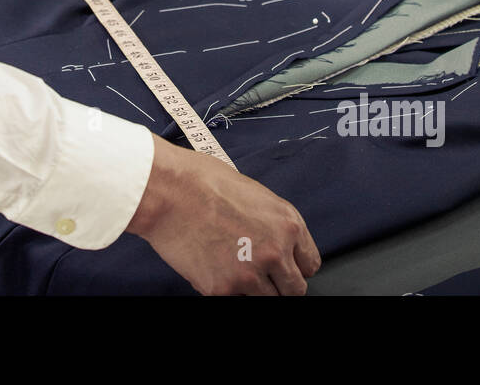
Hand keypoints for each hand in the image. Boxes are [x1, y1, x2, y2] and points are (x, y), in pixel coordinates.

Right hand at [127, 135, 320, 294]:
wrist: (170, 191)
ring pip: (265, 298)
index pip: (310, 264)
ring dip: (252, 287)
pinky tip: (211, 265)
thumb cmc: (204, 181)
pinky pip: (233, 298)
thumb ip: (272, 223)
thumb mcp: (254, 194)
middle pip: (294, 289)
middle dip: (279, 282)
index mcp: (288, 225)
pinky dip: (223, 287)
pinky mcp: (222, 289)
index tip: (285, 266)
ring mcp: (249, 275)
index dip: (294, 265)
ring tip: (230, 265)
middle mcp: (275, 253)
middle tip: (258, 271)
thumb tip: (276, 240)